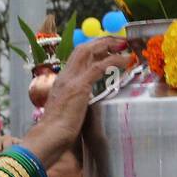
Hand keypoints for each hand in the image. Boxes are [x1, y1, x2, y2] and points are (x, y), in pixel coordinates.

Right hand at [32, 37, 130, 158]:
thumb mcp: (67, 108)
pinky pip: (99, 66)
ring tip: (124, 46)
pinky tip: (125, 61)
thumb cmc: (58, 129)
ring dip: (109, 45)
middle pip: (83, 48)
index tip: (107, 48)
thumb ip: (75, 100)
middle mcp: (66, 75)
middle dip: (102, 41)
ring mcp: (72, 79)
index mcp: (62, 80)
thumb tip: (83, 101)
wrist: (51, 135)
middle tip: (118, 41)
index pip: (77, 56)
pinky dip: (114, 60)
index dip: (93, 49)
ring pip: (90, 51)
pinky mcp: (80, 86)